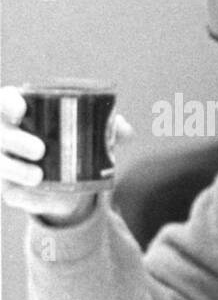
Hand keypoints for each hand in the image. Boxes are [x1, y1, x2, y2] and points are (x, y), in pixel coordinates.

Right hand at [1, 85, 131, 222]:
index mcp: (21, 113)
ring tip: (38, 176)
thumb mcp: (92, 134)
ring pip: (1, 164)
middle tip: (40, 149)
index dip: (8, 103)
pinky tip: (36, 198)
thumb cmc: (74, 143)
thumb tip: (124, 129)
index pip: (5, 101)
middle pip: (1, 134)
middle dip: (16, 140)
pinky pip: (11, 194)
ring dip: (16, 169)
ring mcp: (5, 162)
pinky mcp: (10, 189)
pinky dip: (24, 196)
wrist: (69, 182)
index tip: (22, 110)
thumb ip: (108, 129)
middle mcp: (6, 135)